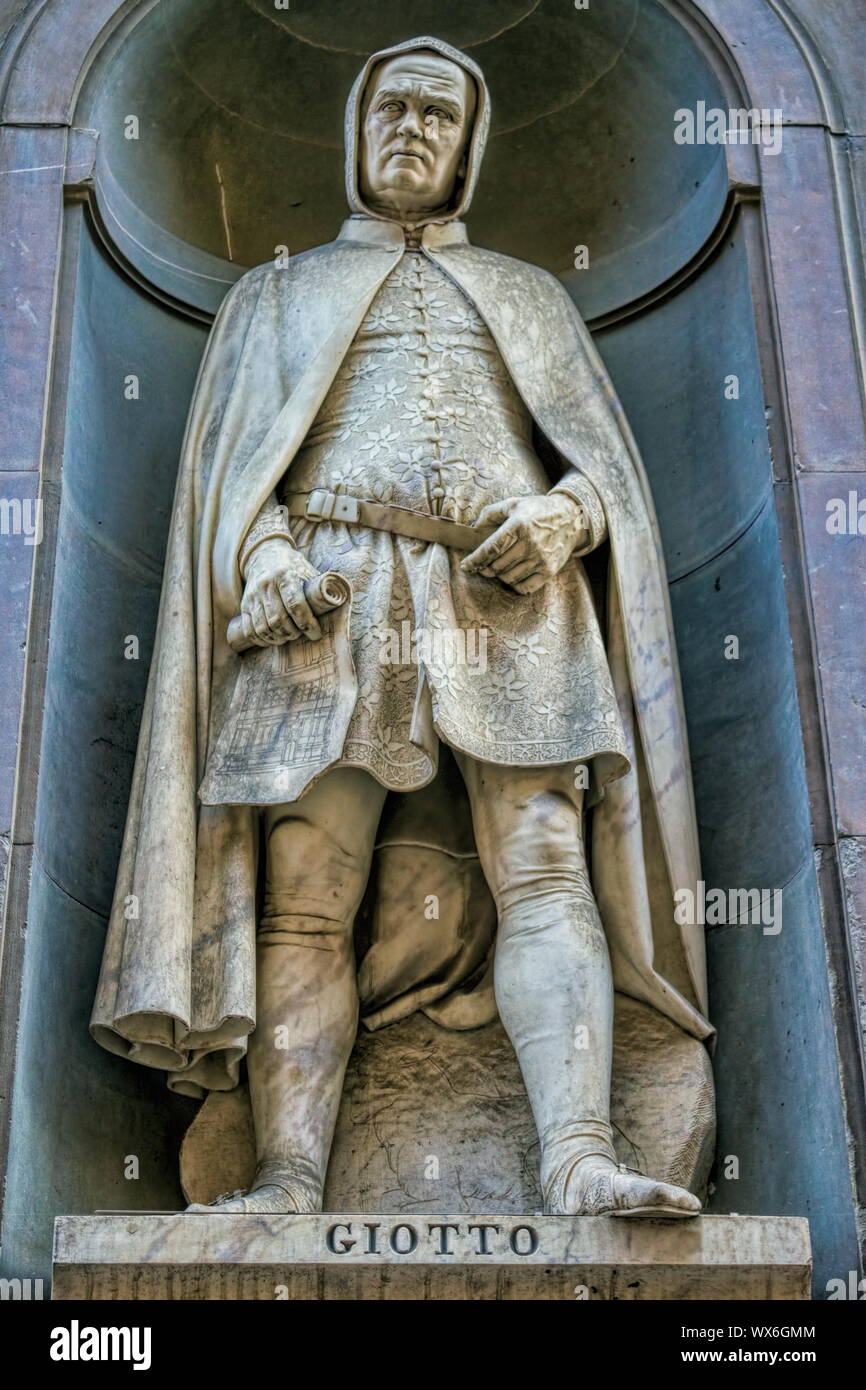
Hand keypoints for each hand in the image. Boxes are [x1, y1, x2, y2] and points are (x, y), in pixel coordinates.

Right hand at [241, 539, 323, 642]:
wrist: (264, 555)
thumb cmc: (292, 567)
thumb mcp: (307, 571)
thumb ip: (320, 589)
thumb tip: (341, 607)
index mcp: (286, 575)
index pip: (296, 604)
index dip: (307, 623)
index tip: (316, 633)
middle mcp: (267, 585)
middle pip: (279, 619)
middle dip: (293, 633)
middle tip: (301, 635)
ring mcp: (253, 595)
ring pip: (264, 627)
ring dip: (278, 638)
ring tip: (289, 637)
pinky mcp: (245, 604)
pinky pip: (250, 629)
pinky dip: (262, 639)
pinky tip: (273, 640)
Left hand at [461, 493, 588, 593]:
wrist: (571, 518)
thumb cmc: (538, 510)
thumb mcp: (514, 503)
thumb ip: (491, 513)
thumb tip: (473, 528)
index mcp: (519, 525)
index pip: (491, 548)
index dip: (475, 560)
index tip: (465, 565)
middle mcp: (530, 543)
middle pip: (497, 566)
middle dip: (485, 568)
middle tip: (482, 566)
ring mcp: (541, 559)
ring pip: (509, 578)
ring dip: (499, 576)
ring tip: (499, 568)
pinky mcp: (549, 570)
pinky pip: (525, 587)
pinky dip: (515, 585)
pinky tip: (513, 576)